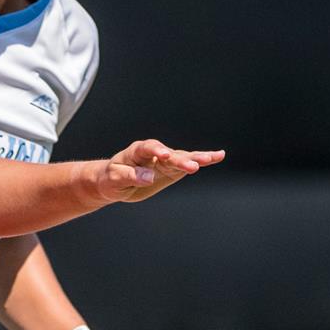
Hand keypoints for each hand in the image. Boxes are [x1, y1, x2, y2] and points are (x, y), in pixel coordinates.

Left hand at [95, 140, 224, 202]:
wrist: (114, 182)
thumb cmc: (111, 178)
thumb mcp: (115, 179)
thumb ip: (131, 176)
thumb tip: (148, 176)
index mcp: (136, 151)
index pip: (147, 148)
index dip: (157, 151)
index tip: (165, 155)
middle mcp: (154, 152)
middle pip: (170, 154)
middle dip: (181, 160)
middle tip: (194, 166)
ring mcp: (165, 159)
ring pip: (183, 157)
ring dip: (198, 158)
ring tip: (214, 157)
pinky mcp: (173, 168)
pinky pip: (189, 163)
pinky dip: (203, 159)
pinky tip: (219, 155)